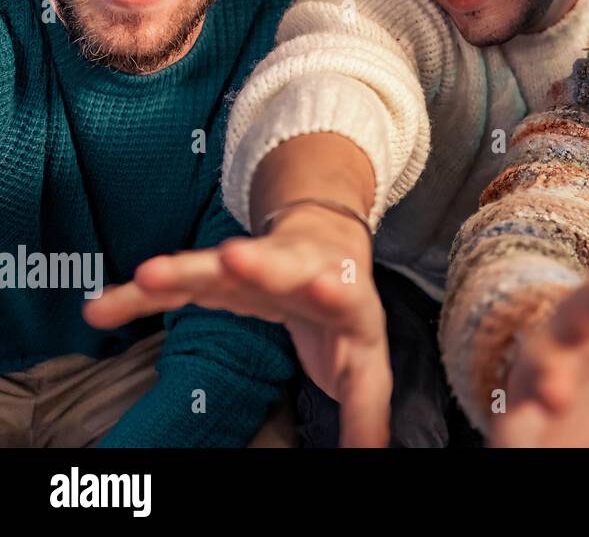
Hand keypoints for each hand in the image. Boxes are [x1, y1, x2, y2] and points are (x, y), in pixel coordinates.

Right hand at [83, 205, 391, 446]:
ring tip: (149, 273)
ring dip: (182, 271)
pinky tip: (103, 306)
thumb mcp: (365, 365)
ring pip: (215, 268)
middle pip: (277, 267)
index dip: (333, 293)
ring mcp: (253, 268)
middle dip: (256, 264)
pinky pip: (173, 285)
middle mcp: (298, 272)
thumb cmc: (344, 317)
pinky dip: (139, 295)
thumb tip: (368, 459)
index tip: (327, 288)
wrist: (328, 245)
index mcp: (343, 296)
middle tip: (235, 257)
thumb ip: (364, 413)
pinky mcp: (216, 273)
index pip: (341, 295)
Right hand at [490, 251, 588, 447]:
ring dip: (549, 372)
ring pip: (543, 361)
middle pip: (584, 308)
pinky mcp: (525, 409)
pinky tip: (525, 430)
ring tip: (559, 392)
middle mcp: (585, 327)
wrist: (562, 382)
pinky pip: (516, 415)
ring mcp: (550, 366)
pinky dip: (518, 422)